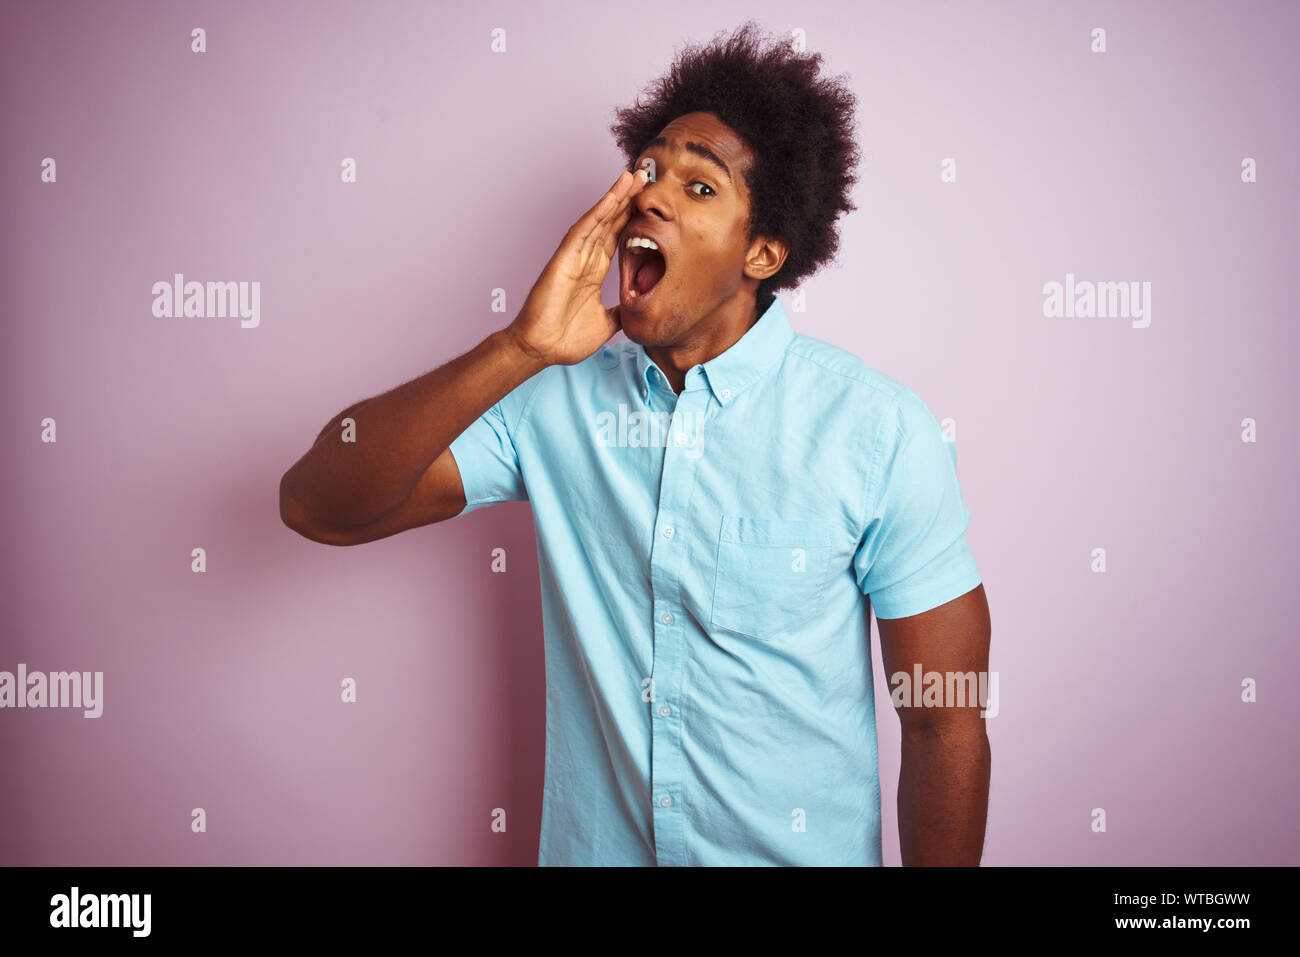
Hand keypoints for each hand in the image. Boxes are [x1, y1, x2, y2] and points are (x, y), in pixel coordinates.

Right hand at [506, 168, 648, 365]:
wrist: (542, 350)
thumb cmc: (566, 339)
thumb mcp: (607, 323)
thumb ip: (622, 310)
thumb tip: (639, 308)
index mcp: (594, 272)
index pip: (617, 237)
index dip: (632, 218)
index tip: (650, 201)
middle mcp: (585, 259)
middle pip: (610, 222)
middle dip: (627, 199)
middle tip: (645, 176)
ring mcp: (574, 257)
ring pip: (598, 219)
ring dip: (615, 197)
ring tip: (632, 176)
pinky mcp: (564, 259)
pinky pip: (583, 230)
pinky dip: (598, 212)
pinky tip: (612, 196)